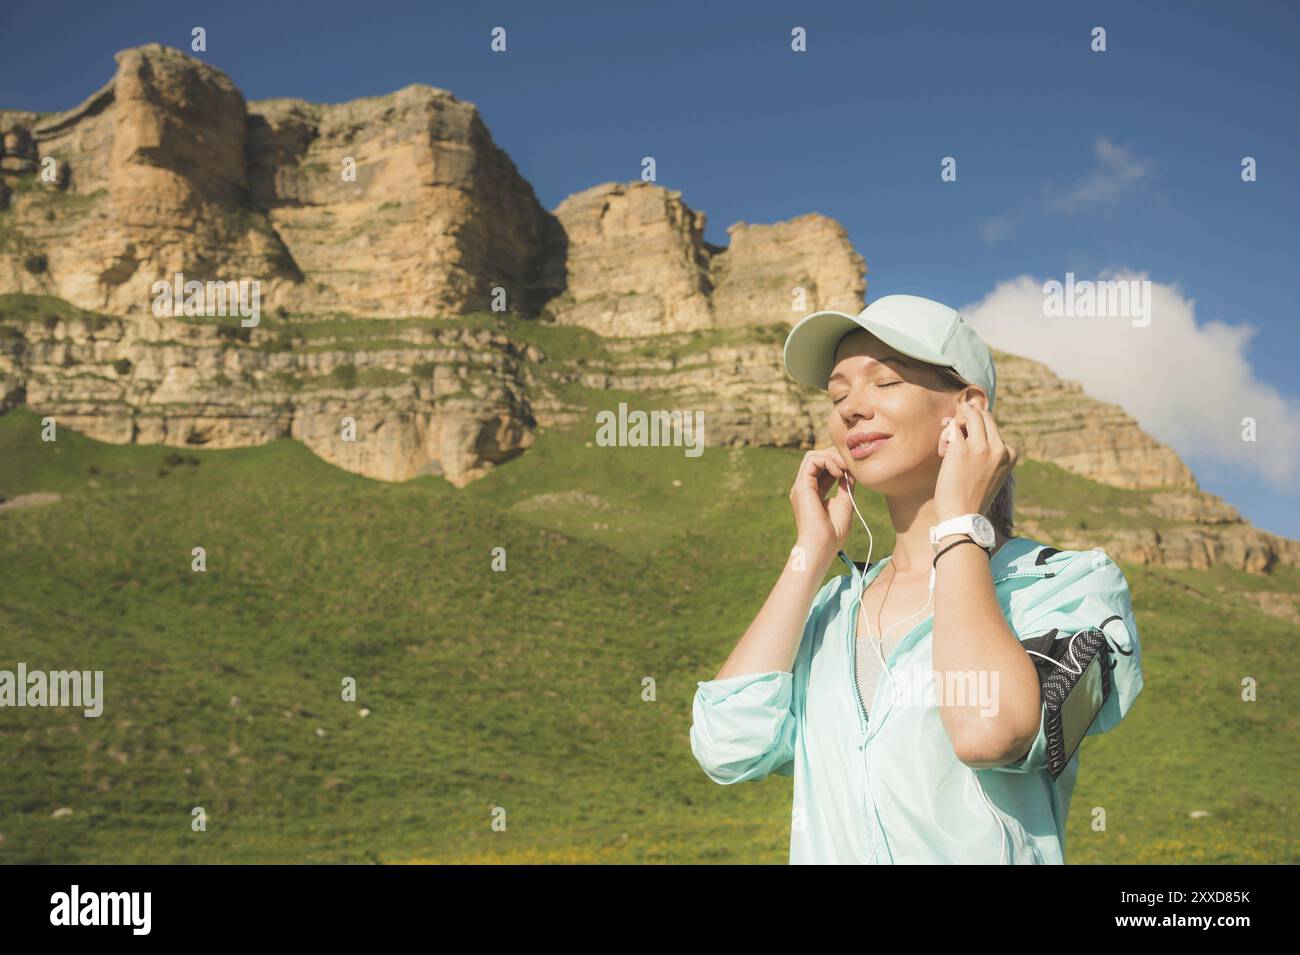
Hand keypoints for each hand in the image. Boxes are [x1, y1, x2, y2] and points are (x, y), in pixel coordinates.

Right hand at [789, 447, 855, 564]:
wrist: (823, 545)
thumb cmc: (833, 532)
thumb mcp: (844, 503)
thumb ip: (845, 486)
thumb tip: (850, 471)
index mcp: (813, 492)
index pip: (823, 468)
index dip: (838, 463)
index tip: (853, 469)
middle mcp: (805, 487)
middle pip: (817, 458)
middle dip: (835, 455)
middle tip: (850, 463)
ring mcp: (801, 485)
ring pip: (813, 456)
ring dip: (832, 456)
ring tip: (845, 466)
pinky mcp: (801, 485)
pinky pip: (812, 460)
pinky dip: (828, 461)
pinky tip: (839, 472)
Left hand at [934, 399, 1018, 522]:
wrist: (962, 516)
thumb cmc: (972, 496)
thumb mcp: (992, 472)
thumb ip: (988, 451)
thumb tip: (968, 426)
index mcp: (1010, 453)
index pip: (994, 427)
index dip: (977, 429)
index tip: (966, 440)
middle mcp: (999, 447)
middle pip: (983, 415)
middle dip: (967, 418)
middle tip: (954, 434)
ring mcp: (981, 447)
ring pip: (970, 414)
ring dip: (956, 423)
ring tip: (949, 442)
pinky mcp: (961, 449)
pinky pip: (952, 427)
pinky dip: (945, 436)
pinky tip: (943, 452)